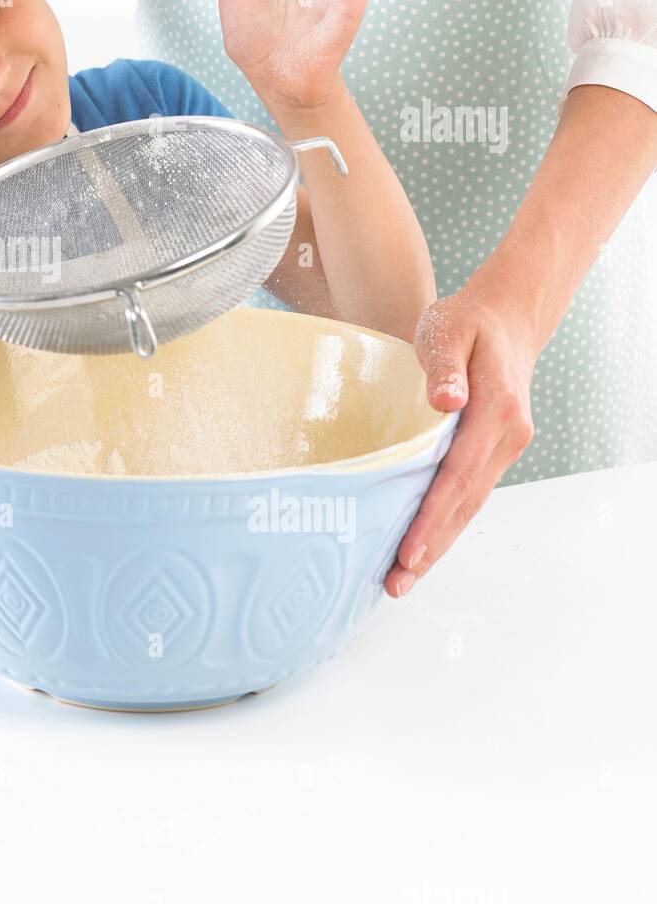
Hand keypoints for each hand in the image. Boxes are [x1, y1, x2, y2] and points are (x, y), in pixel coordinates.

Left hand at [386, 283, 538, 595]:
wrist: (506, 319)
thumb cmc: (467, 322)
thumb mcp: (448, 330)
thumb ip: (445, 366)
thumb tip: (446, 401)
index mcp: (497, 410)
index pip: (458, 474)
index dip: (432, 515)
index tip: (408, 549)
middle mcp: (508, 436)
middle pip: (465, 503)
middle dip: (431, 546)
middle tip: (395, 584)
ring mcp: (505, 447)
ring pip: (469, 505)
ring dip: (438, 543)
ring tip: (402, 580)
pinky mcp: (494, 451)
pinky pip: (468, 493)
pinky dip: (446, 522)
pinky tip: (421, 545)